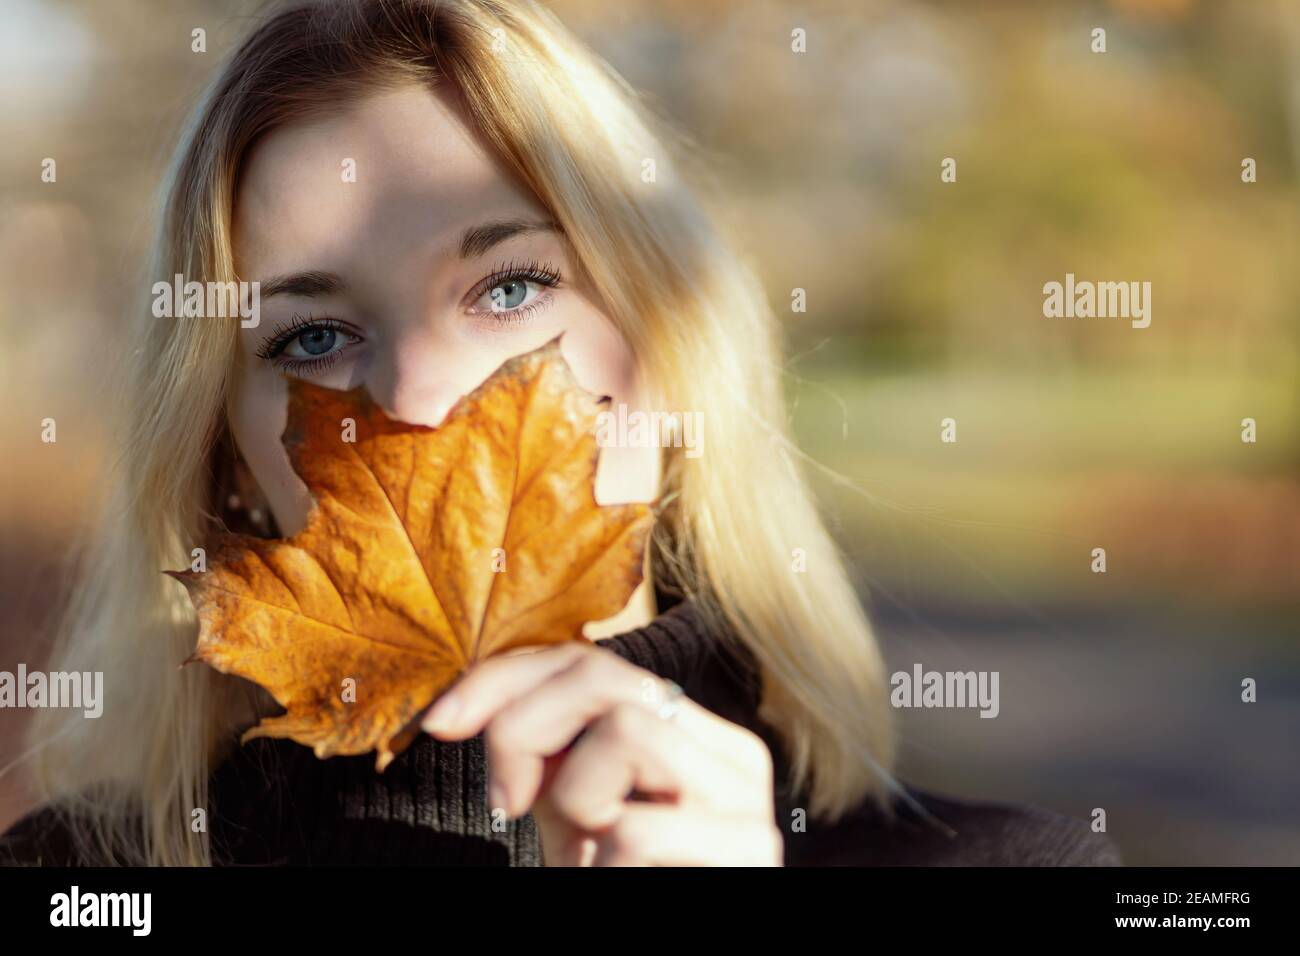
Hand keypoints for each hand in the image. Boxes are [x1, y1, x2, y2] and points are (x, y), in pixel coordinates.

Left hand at [420, 640, 783, 865]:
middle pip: (604, 675)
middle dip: (524, 726)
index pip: (590, 660)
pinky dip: (601, 865)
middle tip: (504, 802)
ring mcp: (746, 799)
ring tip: (589, 851)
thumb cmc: (618, 882)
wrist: (675, 951)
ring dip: (576, 796)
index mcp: (692, 730)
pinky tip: (614, 881)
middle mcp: (730, 751)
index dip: (505, 678)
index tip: (443, 721)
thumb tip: (460, 706)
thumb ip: (547, 745)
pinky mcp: (749, 851)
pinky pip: (636, 831)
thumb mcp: (572, 804)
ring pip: (628, 730)